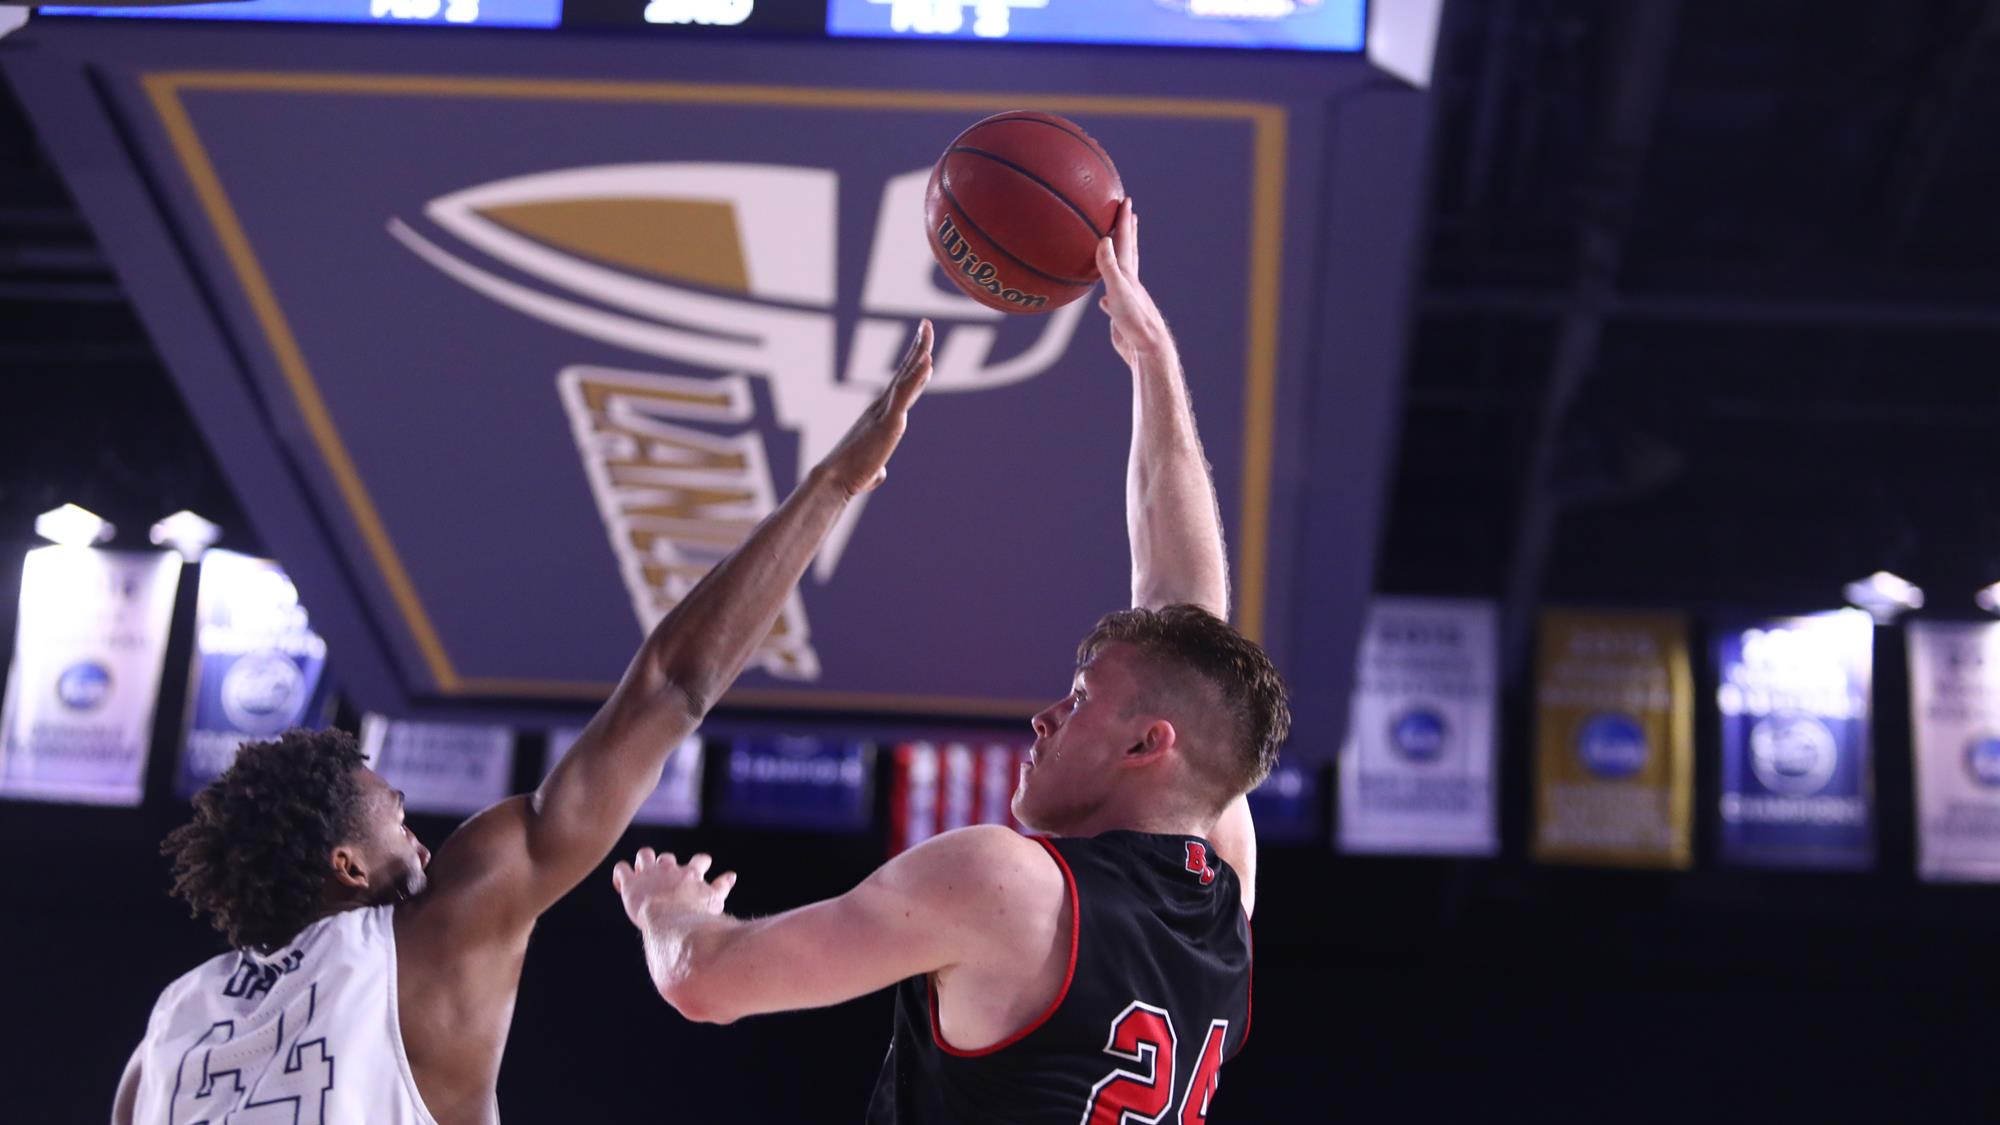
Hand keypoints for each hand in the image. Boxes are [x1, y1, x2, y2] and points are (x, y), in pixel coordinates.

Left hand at [612, 847, 736, 927]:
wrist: (671, 920)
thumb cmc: (695, 915)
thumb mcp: (713, 900)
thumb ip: (722, 886)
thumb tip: (732, 875)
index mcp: (691, 873)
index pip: (700, 861)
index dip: (700, 864)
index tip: (700, 870)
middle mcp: (669, 869)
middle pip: (667, 858)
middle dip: (666, 866)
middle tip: (664, 880)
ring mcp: (649, 874)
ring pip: (644, 855)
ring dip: (643, 862)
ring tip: (641, 874)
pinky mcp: (630, 883)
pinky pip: (622, 869)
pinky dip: (621, 874)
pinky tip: (622, 886)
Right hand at [818, 319, 933, 496]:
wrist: (835, 478)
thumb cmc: (850, 475)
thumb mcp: (870, 469)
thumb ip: (876, 467)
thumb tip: (878, 474)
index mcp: (881, 413)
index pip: (901, 384)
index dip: (913, 364)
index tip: (923, 348)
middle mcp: (882, 406)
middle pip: (905, 371)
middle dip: (917, 346)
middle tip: (926, 324)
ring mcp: (885, 411)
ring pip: (906, 376)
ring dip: (918, 351)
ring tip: (927, 329)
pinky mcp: (889, 421)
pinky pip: (905, 394)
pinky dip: (916, 376)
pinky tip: (928, 361)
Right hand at [1096, 200, 1172, 366]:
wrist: (1145, 348)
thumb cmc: (1134, 320)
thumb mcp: (1118, 291)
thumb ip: (1110, 266)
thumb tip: (1103, 239)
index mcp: (1128, 274)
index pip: (1124, 241)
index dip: (1123, 220)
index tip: (1125, 200)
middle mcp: (1129, 283)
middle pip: (1128, 252)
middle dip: (1127, 232)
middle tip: (1129, 214)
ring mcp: (1126, 298)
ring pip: (1120, 274)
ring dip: (1118, 259)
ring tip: (1115, 249)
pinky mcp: (1121, 314)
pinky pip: (1112, 299)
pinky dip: (1107, 293)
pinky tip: (1104, 299)